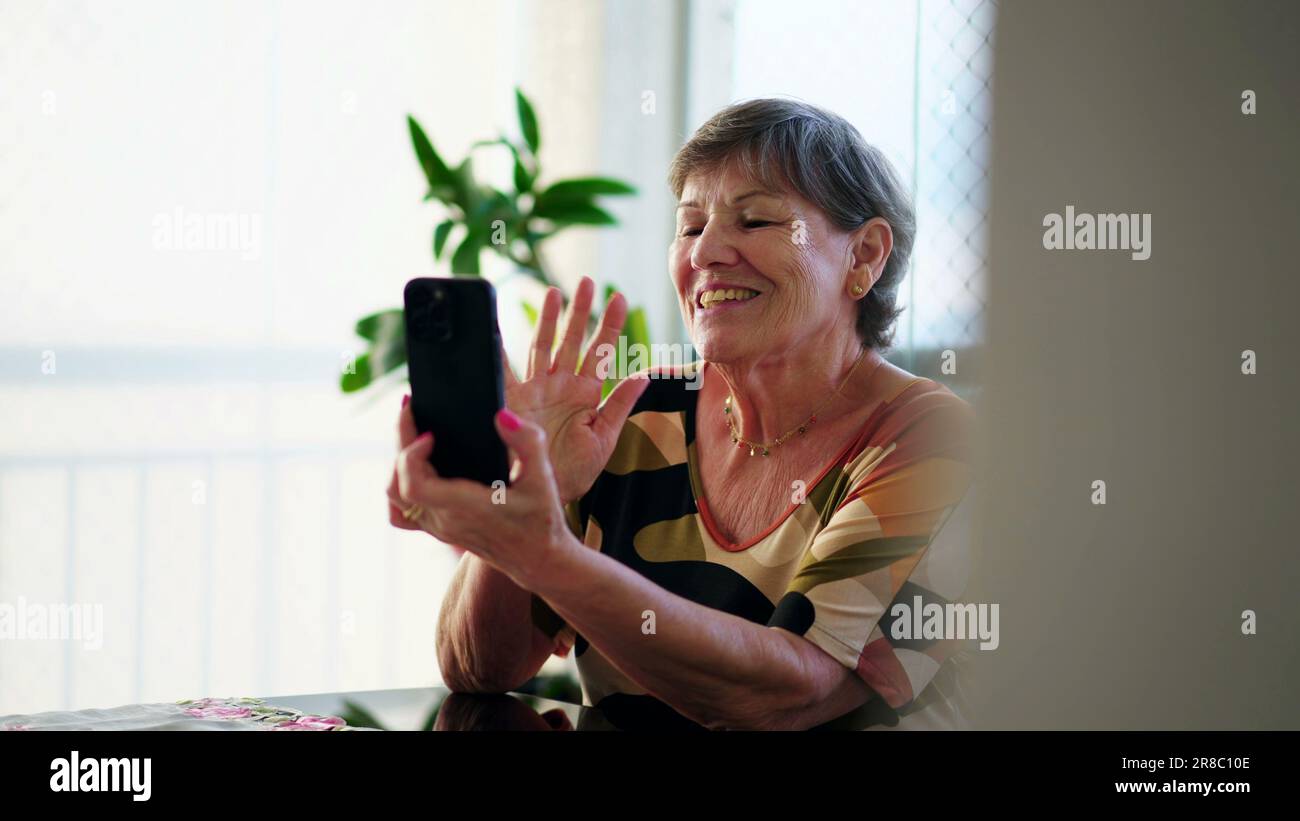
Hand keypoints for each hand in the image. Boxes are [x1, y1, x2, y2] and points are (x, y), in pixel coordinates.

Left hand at [386, 400, 573, 585]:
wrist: (539, 559)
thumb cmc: (542, 518)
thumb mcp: (543, 478)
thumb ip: (528, 443)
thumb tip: (501, 415)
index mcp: (466, 508)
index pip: (414, 485)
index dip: (411, 455)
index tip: (431, 433)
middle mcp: (444, 520)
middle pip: (396, 482)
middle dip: (400, 440)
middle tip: (413, 407)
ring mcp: (437, 527)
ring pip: (394, 495)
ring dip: (397, 460)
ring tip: (414, 429)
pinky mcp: (437, 528)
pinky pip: (400, 511)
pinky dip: (398, 486)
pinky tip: (415, 465)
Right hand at [504, 275, 649, 503]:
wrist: (541, 495)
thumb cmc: (573, 473)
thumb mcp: (604, 438)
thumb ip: (620, 404)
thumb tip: (645, 374)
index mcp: (586, 394)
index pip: (600, 351)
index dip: (610, 324)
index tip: (619, 296)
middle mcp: (561, 387)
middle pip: (572, 340)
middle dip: (580, 311)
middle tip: (588, 281)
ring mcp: (537, 391)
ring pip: (544, 345)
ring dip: (550, 319)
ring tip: (555, 291)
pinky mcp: (513, 401)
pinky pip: (506, 370)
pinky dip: (500, 349)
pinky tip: (499, 326)